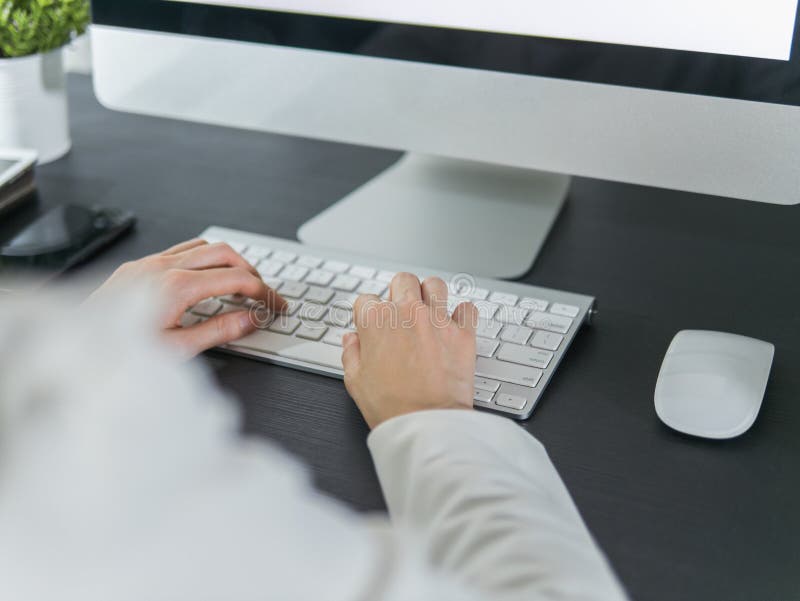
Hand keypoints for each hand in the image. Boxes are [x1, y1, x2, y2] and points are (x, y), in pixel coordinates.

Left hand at [92, 238, 285, 356]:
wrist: (77, 346)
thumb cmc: (121, 351)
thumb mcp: (178, 350)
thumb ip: (219, 331)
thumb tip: (250, 320)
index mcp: (176, 288)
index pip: (236, 279)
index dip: (264, 292)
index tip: (275, 305)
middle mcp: (163, 267)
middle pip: (226, 254)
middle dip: (252, 272)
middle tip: (264, 296)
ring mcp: (150, 263)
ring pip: (205, 247)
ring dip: (229, 262)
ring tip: (241, 285)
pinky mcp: (139, 266)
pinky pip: (181, 249)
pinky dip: (204, 258)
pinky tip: (208, 276)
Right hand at [342, 273, 478, 428]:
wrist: (426, 424)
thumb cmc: (391, 406)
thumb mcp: (356, 382)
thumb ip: (351, 354)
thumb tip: (352, 341)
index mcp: (376, 321)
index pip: (366, 299)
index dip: (368, 313)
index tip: (373, 325)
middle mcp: (406, 313)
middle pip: (402, 280)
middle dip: (399, 293)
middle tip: (400, 311)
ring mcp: (437, 320)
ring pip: (435, 284)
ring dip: (430, 294)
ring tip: (428, 309)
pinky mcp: (463, 333)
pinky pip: (468, 308)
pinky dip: (463, 314)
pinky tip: (455, 324)